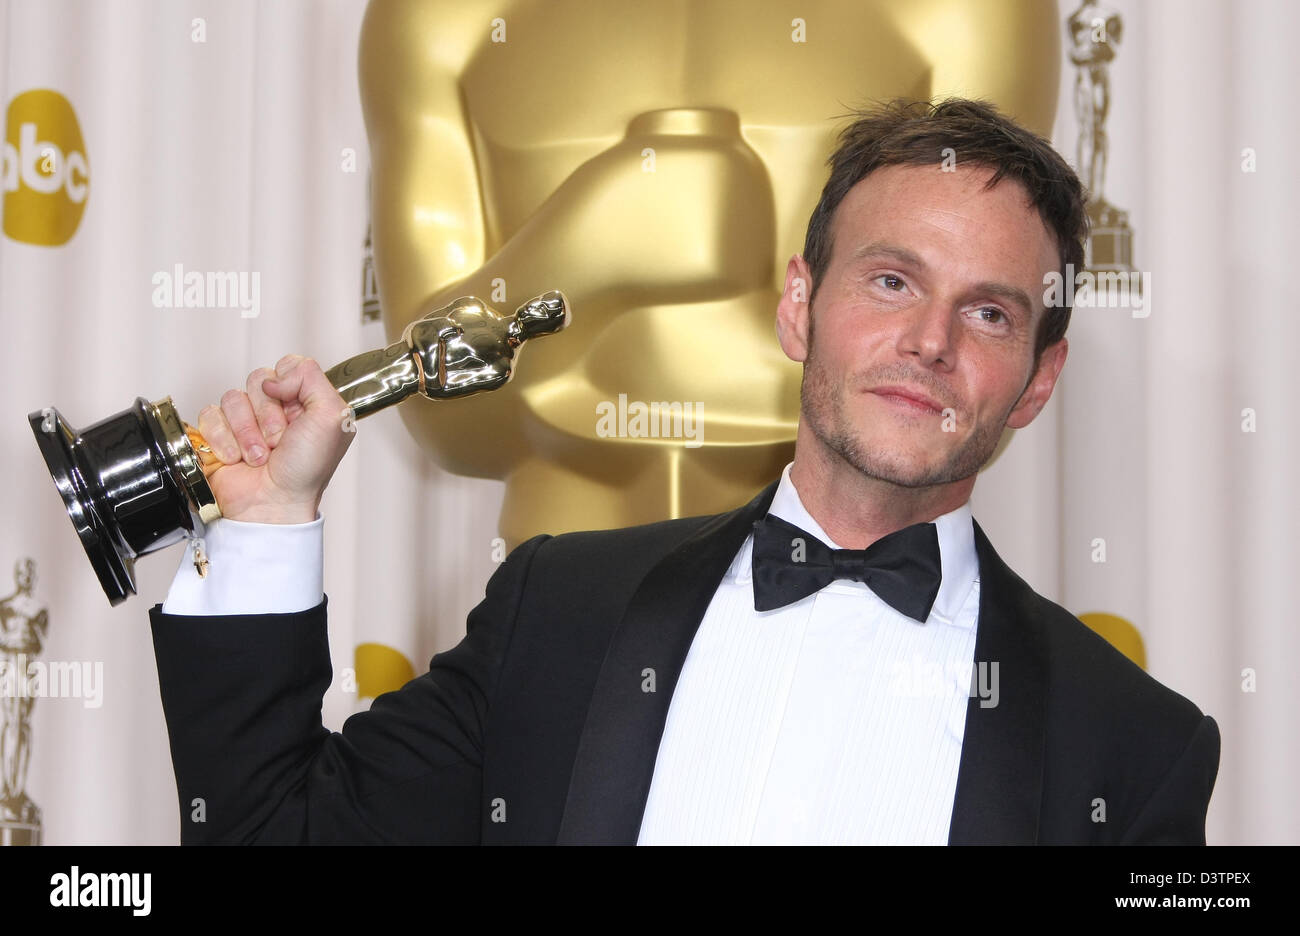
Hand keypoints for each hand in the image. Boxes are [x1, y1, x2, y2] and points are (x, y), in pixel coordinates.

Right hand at [197, 354, 355, 523]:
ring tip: (259, 456)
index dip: (287, 387)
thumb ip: (313, 377)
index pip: (287, 366)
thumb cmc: (306, 471)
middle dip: (268, 416)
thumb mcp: (332, 417)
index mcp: (306, 403)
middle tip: (278, 442)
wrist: (273, 506)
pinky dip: (223, 440)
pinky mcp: (218, 434)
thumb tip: (278, 375)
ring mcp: (245, 422)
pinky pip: (209, 415)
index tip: (295, 415)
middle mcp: (277, 410)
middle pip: (257, 380)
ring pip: (232, 398)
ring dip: (247, 432)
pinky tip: (236, 458)